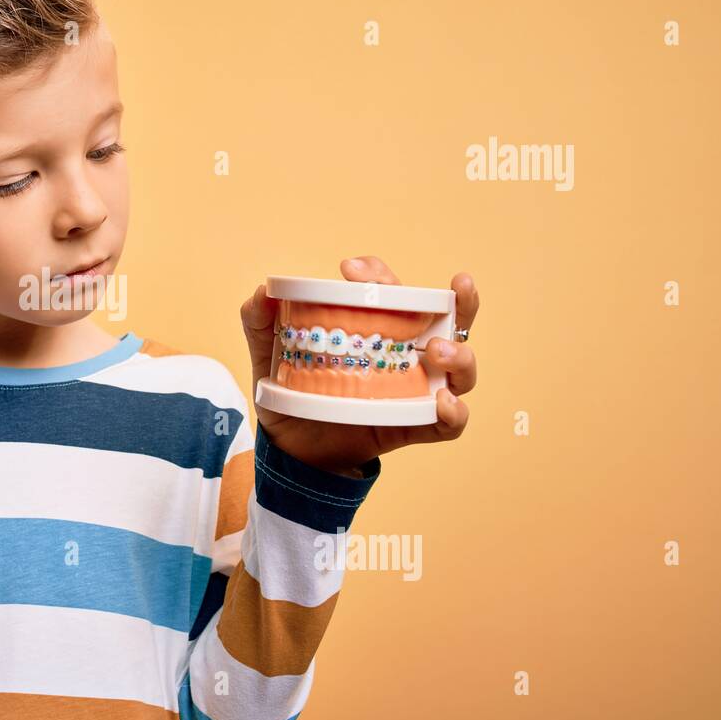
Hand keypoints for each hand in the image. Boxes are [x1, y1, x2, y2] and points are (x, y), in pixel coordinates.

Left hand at [240, 256, 479, 475]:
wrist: (289, 448)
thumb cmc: (291, 391)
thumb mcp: (268, 354)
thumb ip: (259, 322)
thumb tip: (262, 293)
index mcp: (378, 325)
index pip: (393, 290)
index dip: (381, 274)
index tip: (350, 271)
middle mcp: (407, 352)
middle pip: (450, 320)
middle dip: (460, 301)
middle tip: (451, 289)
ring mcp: (416, 389)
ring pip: (461, 369)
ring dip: (460, 356)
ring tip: (437, 351)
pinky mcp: (414, 426)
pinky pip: (449, 424)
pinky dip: (454, 413)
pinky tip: (441, 402)